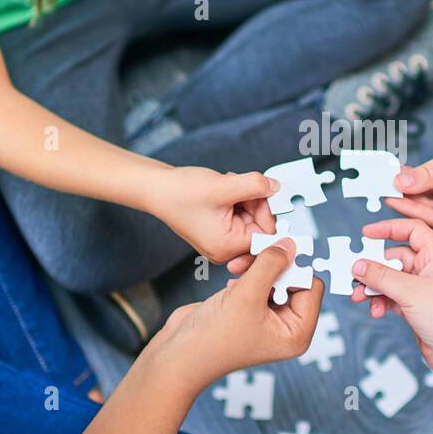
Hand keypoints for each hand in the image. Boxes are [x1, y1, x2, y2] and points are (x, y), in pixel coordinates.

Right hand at [147, 239, 324, 390]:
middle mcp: (286, 327)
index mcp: (297, 333)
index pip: (312, 288)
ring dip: (257, 268)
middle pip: (294, 281)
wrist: (180, 354)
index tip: (277, 252)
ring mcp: (267, 319)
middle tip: (254, 256)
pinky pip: (258, 283)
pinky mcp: (249, 311)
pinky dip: (246, 275)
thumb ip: (271, 265)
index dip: (296, 268)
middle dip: (274, 266)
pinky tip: (232, 278)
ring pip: (274, 279)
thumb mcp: (247, 295)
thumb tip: (290, 244)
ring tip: (236, 268)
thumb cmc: (215, 338)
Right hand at [151, 167, 277, 263]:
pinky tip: (224, 189)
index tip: (264, 192)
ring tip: (228, 185)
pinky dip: (237, 198)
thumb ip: (255, 186)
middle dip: (256, 201)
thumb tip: (276, 187)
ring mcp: (222, 239)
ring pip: (251, 216)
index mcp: (227, 247)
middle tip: (242, 184)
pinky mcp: (218, 228)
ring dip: (246, 196)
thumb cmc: (180, 193)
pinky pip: (240, 214)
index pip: (266, 236)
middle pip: (260, 225)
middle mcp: (225, 248)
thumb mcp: (224, 186)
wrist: (155, 188)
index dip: (268, 211)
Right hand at [348, 219, 432, 378]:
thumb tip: (359, 265)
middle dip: (374, 267)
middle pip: (395, 258)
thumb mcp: (409, 291)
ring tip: (360, 296)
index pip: (412, 231)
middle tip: (356, 275)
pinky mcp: (416, 308)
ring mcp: (422, 290)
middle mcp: (429, 271)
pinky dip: (381, 302)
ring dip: (374, 287)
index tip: (367, 233)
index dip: (389, 228)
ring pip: (390, 280)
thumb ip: (381, 276)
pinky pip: (392, 298)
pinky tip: (375, 310)